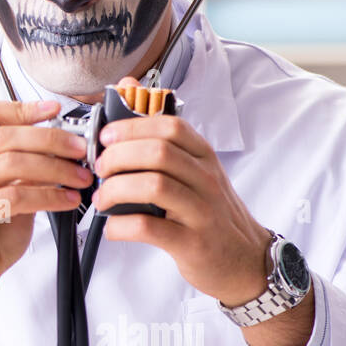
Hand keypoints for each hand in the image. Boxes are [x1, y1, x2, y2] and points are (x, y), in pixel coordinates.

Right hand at [0, 98, 90, 326]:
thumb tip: (61, 146)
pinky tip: (68, 202)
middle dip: (50, 140)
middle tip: (81, 149)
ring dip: (55, 169)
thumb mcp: (0, 196)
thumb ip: (19, 170)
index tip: (54, 110)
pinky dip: (49, 196)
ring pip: (12, 164)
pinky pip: (14, 197)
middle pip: (3, 136)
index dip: (21, 108)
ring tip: (81, 178)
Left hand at [89, 76, 271, 307]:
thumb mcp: (194, 171)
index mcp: (203, 157)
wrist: (245, 260)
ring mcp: (201, 211)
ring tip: (102, 198)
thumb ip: (161, 136)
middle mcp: (206, 179)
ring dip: (116, 189)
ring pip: (154, 186)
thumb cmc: (210, 212)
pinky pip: (149, 227)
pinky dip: (121, 225)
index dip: (131, 126)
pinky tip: (113, 227)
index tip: (106, 136)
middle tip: (100, 168)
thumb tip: (128, 86)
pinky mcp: (192, 243)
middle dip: (118, 156)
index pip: (170, 127)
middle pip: (158, 152)